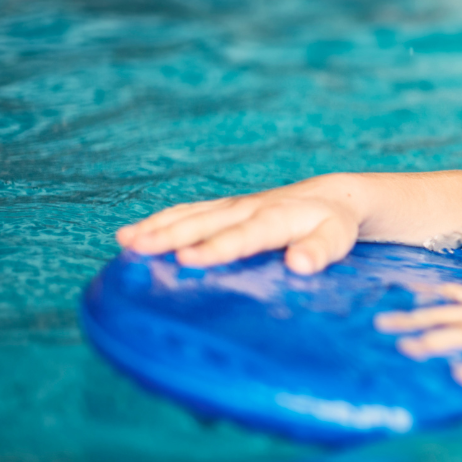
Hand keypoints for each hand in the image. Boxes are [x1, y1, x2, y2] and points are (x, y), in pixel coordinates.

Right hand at [116, 176, 360, 273]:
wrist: (332, 196)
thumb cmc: (333, 224)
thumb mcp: (336, 239)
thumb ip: (319, 251)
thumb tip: (299, 265)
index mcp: (277, 219)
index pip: (244, 235)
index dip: (216, 247)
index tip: (188, 259)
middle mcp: (250, 208)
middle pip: (207, 222)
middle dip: (172, 235)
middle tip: (138, 248)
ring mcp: (234, 206)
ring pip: (191, 215)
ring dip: (158, 228)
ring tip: (125, 242)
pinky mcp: (225, 208)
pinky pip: (188, 212)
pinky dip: (160, 222)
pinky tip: (131, 235)